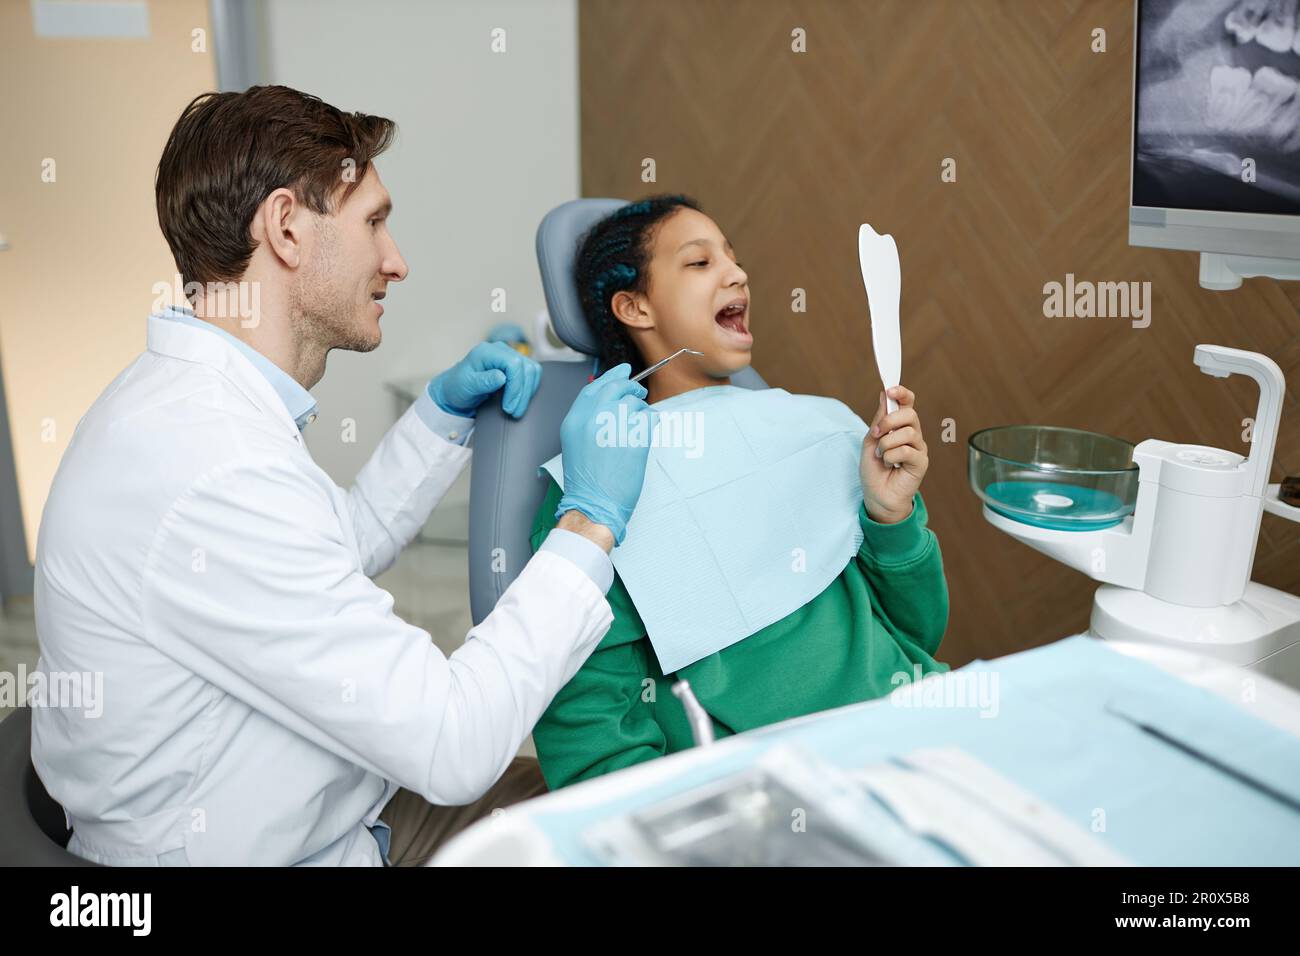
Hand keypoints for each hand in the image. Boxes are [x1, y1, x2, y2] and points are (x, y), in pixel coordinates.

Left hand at [430, 341, 541, 417]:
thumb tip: (501, 377)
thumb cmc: (458, 387)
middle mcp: (501, 350)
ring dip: (528, 392)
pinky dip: (529, 388)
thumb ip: (483, 381)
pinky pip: (532, 374)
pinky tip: (520, 399)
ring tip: (517, 408)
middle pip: (526, 367)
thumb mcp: (466, 385)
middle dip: (523, 393)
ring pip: (533, 370)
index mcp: (487, 352)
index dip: (515, 386)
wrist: (455, 390)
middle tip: (513, 411)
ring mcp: (509, 357)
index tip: (508, 405)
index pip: (514, 364)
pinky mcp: (515, 367)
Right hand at [556, 363, 654, 545]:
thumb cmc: (586, 481)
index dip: (611, 377)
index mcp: (574, 421)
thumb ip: (589, 420)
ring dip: (641, 411)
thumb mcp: (576, 444)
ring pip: (635, 403)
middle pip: (617, 388)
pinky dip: (651, 423)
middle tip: (639, 393)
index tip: (623, 371)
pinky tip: (646, 433)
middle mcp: (592, 419)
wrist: (593, 506)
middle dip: (631, 387)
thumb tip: (610, 401)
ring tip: (638, 428)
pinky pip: (649, 418)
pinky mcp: (634, 439)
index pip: (594, 388)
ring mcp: (614, 428)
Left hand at [860, 385, 927, 522]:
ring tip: (881, 455)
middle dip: (889, 421)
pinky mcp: (921, 462)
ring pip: (908, 432)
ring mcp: (918, 448)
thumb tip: (884, 394)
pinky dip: (892, 456)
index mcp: (900, 427)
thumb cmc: (874, 470)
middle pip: (910, 414)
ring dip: (887, 443)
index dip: (902, 394)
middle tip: (876, 433)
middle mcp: (913, 435)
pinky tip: (889, 465)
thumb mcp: (871, 441)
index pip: (908, 404)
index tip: (890, 390)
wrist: (876, 495)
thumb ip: (879, 419)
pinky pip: (907, 450)